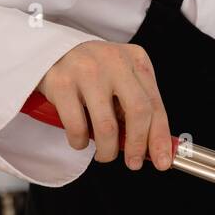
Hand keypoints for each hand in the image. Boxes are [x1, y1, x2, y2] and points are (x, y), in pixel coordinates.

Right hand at [36, 41, 171, 169]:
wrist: (52, 52)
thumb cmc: (94, 72)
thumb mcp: (122, 78)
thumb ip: (137, 105)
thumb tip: (152, 147)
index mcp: (136, 60)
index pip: (155, 104)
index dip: (160, 137)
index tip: (162, 161)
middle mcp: (115, 61)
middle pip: (138, 111)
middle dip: (138, 145)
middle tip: (133, 162)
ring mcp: (87, 70)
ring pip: (107, 125)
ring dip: (108, 149)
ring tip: (104, 154)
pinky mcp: (61, 83)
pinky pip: (77, 126)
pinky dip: (80, 141)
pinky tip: (80, 140)